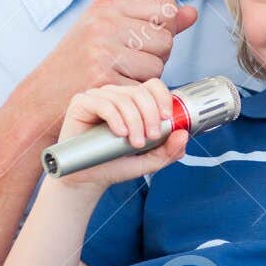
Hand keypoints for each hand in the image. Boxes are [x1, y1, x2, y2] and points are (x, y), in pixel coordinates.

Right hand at [20, 0, 197, 138]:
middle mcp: (105, 24)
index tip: (149, 36)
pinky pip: (144, 88)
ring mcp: (104, 52)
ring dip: (147, 76)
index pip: (166, 7)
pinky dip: (136, 94)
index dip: (166, 27)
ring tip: (122, 74)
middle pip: (166, 39)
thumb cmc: (78, 60)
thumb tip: (190, 13)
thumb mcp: (108, 28)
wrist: (43, 94)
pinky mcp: (104, 80)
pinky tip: (117, 88)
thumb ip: (151, 19)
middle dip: (157, 55)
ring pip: (158, 65)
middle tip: (132, 61)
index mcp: (108, 5)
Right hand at [51, 78, 188, 190]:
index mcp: (134, 102)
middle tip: (152, 138)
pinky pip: (103, 103)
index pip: (153, 86)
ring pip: (124, 99)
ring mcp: (98, 97)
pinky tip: (120, 133)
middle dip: (151, 116)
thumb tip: (183, 135)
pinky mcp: (82, 104)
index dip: (163, 98)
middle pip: (140, 92)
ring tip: (135, 143)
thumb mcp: (149, 161)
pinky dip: (116, 118)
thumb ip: (169, 150)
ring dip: (135, 121)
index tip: (168, 119)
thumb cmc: (115, 164)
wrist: (89, 179)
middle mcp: (117, 95)